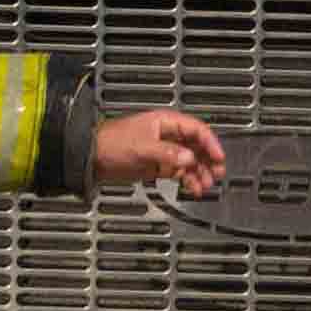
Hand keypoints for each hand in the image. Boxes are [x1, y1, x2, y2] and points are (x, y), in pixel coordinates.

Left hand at [93, 109, 227, 191]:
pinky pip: (179, 171)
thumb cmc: (111, 144)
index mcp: (165, 122)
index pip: (196, 130)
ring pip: (190, 160)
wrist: (91, 158)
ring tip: (206, 184)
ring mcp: (163, 151)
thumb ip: (167, 154)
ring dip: (200, 172)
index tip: (219, 157)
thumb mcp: (142, 147)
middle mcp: (167, 135)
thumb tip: (189, 159)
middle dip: (209, 160)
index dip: (210, 143)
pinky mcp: (157, 165)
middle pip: (196, 146)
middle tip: (218, 173)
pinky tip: (193, 188)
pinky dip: (187, 179)